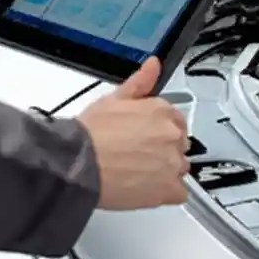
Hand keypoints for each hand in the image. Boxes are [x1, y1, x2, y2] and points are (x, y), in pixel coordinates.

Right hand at [76, 58, 188, 209]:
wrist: (79, 165)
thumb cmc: (91, 134)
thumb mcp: (113, 99)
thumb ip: (140, 83)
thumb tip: (153, 65)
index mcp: (162, 111)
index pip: (174, 120)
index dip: (158, 130)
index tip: (146, 137)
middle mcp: (172, 135)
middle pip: (178, 144)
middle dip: (162, 149)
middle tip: (137, 156)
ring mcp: (172, 163)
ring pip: (179, 167)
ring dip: (165, 171)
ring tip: (137, 173)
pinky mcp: (168, 189)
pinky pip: (179, 192)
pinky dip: (167, 192)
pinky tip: (147, 189)